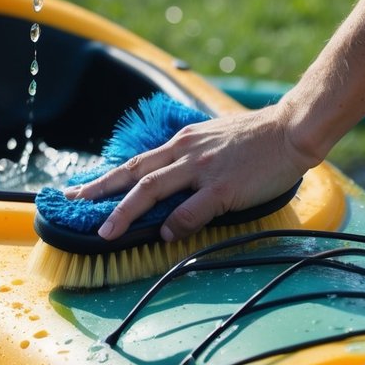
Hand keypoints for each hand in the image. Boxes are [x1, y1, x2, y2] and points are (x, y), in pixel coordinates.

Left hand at [64, 104, 314, 241]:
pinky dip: (176, 223)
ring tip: (105, 232)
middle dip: (99, 190)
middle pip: (133, 173)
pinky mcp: (223, 187)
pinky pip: (192, 208)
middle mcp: (185, 152)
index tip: (83, 188)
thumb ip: (191, 163)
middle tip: (73, 203)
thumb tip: (173, 190)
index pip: (137, 162)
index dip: (108, 177)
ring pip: (151, 189)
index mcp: (182, 143)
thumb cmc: (258, 139)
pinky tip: (165, 235)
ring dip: (124, 211)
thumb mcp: (215, 142)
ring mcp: (202, 169)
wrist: (292, 128)